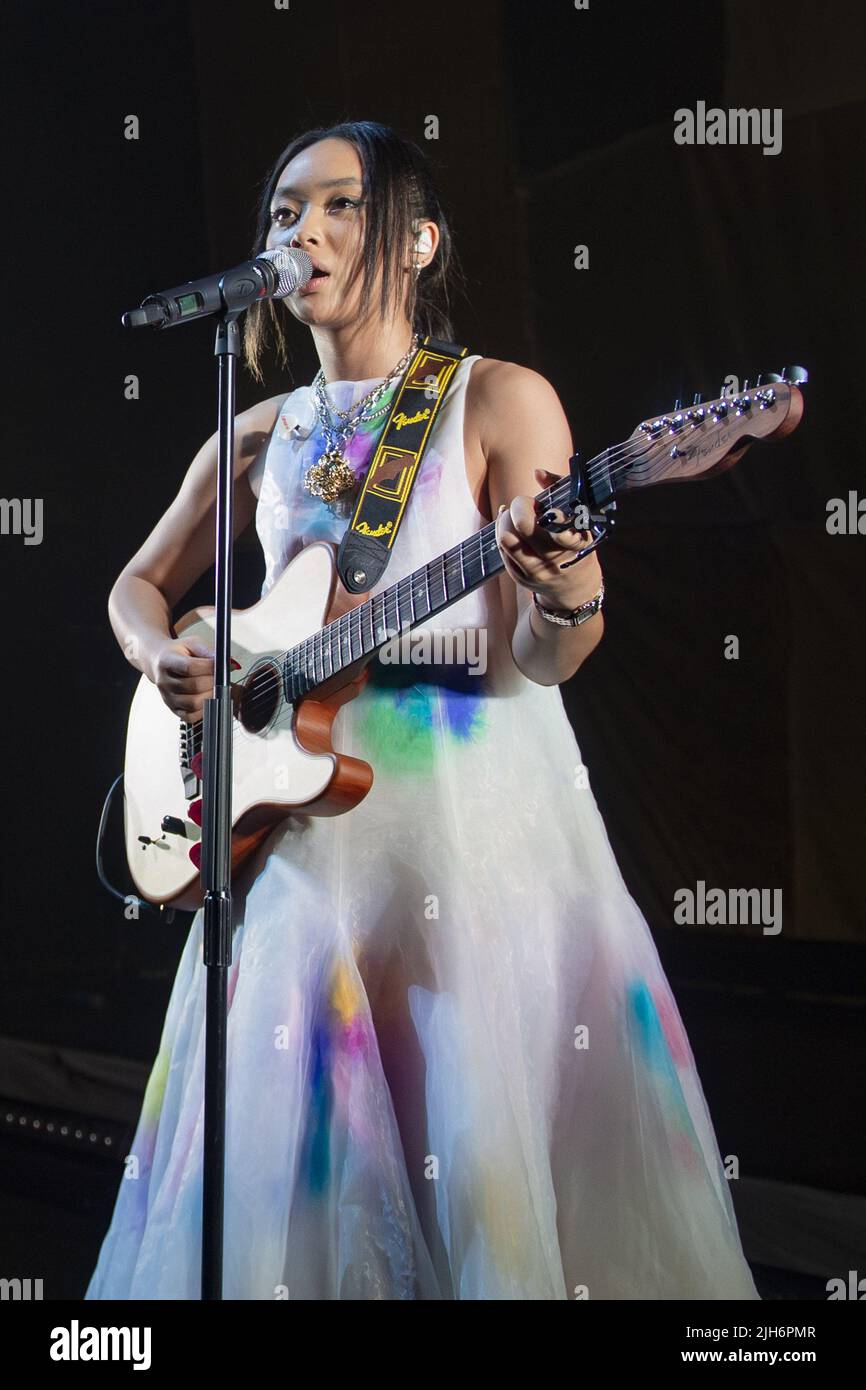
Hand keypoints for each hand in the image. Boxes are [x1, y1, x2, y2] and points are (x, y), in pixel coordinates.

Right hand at [151, 636, 221, 720]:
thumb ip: (208, 651)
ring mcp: (167, 697)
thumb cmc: (178, 653)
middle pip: (194, 686)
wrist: (159, 661)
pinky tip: (207, 698)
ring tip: (214, 687)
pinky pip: (190, 716)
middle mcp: (164, 681)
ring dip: (210, 696)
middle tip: (220, 677)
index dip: (209, 667)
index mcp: (167, 661)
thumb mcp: (192, 643)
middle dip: (213, 682)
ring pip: (194, 703)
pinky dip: (203, 710)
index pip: (190, 667)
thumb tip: (228, 663)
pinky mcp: (172, 709)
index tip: (220, 665)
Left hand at [494, 468, 602, 610]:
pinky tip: (508, 528)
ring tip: (514, 516)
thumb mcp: (580, 517)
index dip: (541, 510)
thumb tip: (538, 472)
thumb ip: (562, 488)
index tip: (540, 504)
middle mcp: (555, 559)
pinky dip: (501, 534)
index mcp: (575, 542)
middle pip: (524, 527)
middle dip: (519, 508)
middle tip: (524, 504)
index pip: (555, 525)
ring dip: (505, 521)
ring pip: (506, 539)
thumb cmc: (576, 541)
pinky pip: (502, 551)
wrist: (574, 587)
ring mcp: (537, 572)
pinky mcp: (521, 579)